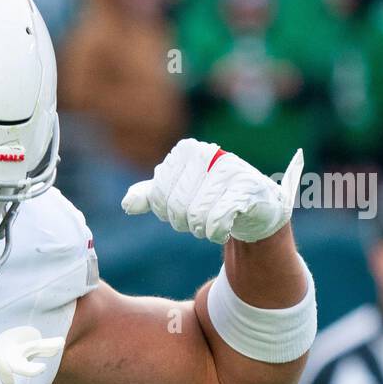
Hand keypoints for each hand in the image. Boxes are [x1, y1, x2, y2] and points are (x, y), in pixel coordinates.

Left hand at [122, 138, 302, 243]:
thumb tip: (127, 204)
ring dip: (202, 229)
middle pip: (177, 205)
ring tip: (212, 222)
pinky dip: (216, 233)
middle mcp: (208, 153)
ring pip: (197, 215)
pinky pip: (217, 220)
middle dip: (184, 221)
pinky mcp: (248, 188)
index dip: (167, 211)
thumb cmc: (211, 196)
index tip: (183, 208)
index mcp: (187, 150)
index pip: (159, 193)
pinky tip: (224, 230)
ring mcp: (231, 169)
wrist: (255, 205)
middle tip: (199, 219)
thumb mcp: (177, 193)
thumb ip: (150, 195)